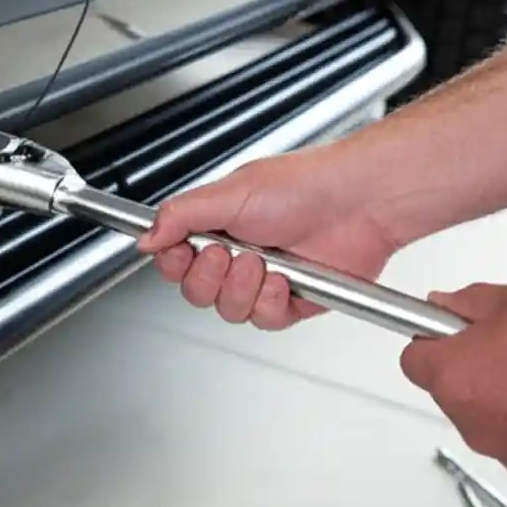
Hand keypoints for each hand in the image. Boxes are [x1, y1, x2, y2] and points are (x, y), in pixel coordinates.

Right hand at [135, 148, 402, 328]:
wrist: (359, 203)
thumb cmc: (305, 186)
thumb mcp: (231, 192)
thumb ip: (180, 215)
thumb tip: (146, 237)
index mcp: (216, 226)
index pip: (174, 261)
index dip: (175, 263)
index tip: (186, 251)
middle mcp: (237, 256)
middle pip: (196, 291)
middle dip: (211, 276)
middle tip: (229, 252)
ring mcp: (263, 281)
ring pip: (228, 310)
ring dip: (244, 287)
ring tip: (265, 262)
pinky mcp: (290, 302)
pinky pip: (263, 321)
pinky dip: (272, 301)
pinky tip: (286, 279)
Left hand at [401, 283, 506, 475]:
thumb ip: (468, 303)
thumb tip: (443, 304)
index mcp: (454, 376)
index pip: (414, 358)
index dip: (435, 341)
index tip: (453, 332)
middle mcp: (471, 421)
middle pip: (449, 389)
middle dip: (473, 368)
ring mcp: (504, 450)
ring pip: (484, 416)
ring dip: (502, 396)